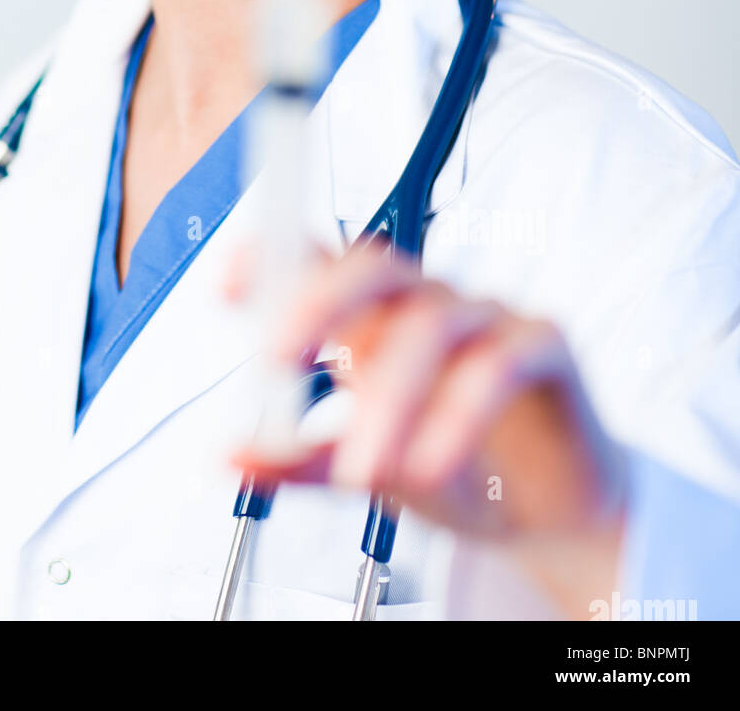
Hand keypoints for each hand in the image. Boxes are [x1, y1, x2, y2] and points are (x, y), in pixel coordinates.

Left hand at [225, 241, 630, 617]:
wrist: (545, 515)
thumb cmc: (450, 467)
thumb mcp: (358, 467)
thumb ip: (294, 458)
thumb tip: (226, 457)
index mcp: (372, 318)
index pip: (319, 259)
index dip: (271, 256)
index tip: (225, 285)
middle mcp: (425, 304)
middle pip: (372, 266)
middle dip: (317, 301)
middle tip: (278, 359)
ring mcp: (486, 318)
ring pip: (431, 324)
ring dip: (388, 396)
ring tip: (363, 466)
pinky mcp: (543, 346)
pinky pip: (499, 362)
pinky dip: (457, 415)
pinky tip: (430, 467)